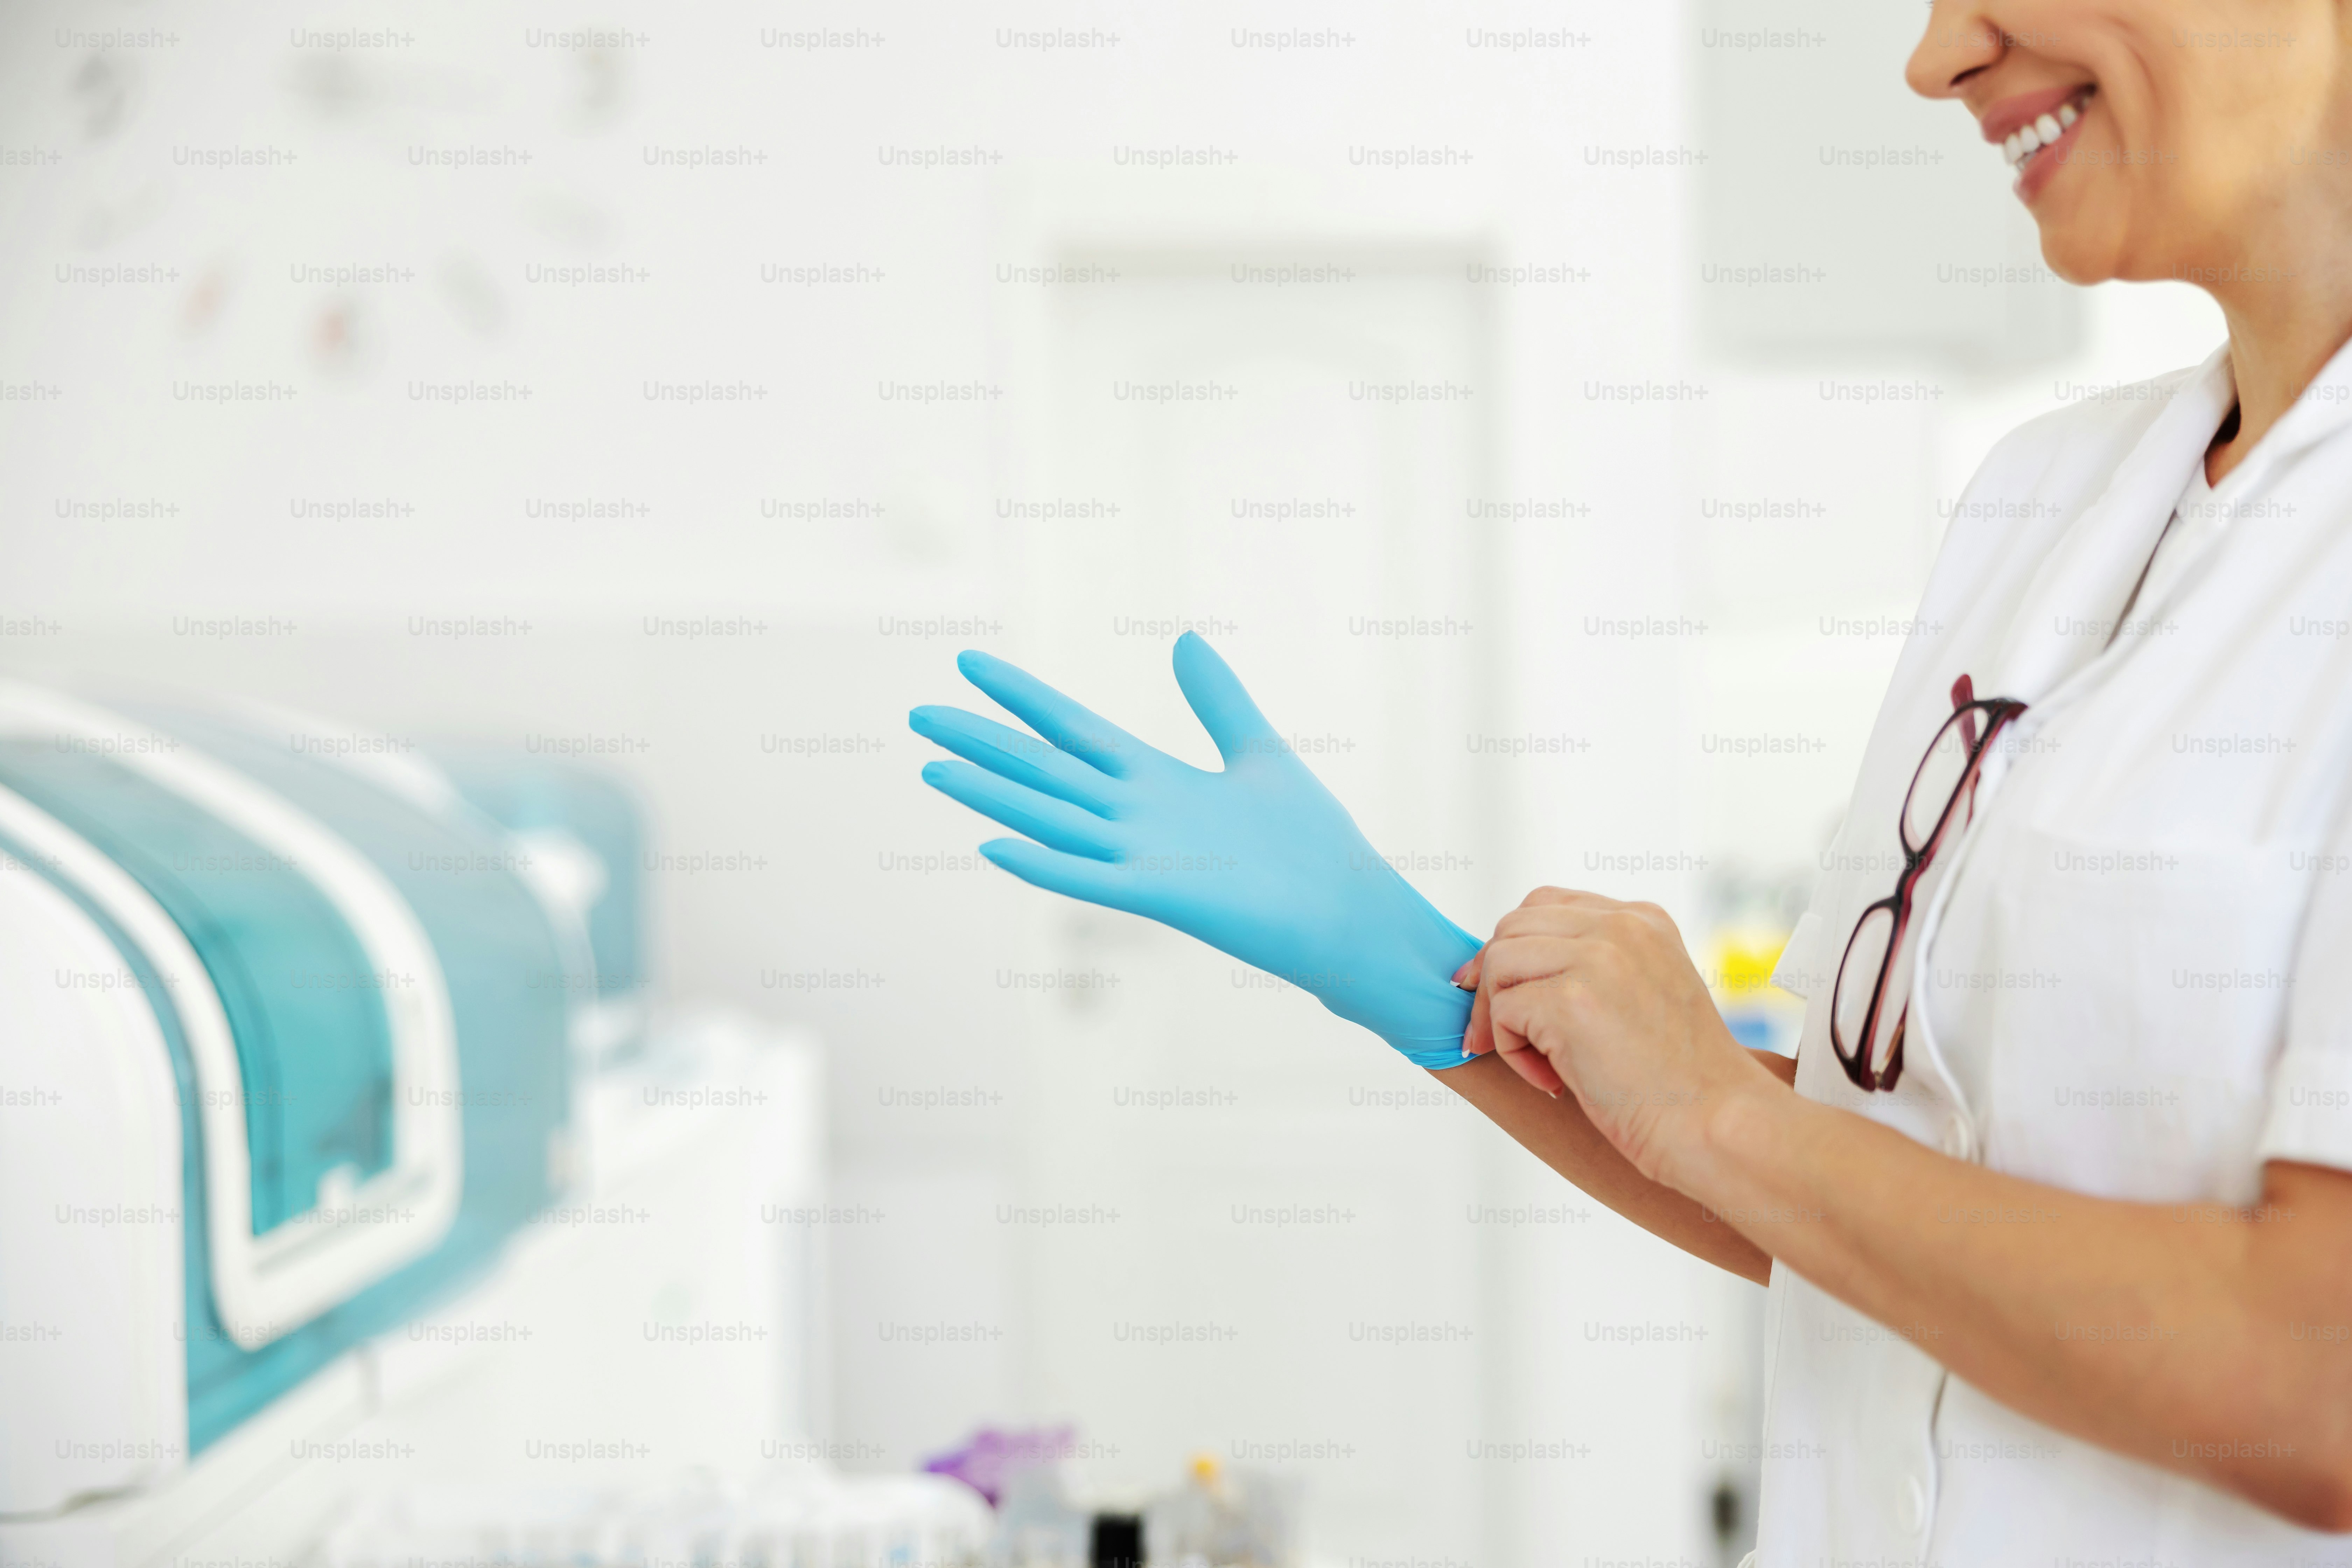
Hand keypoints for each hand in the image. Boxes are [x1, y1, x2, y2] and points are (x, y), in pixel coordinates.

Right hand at [910, 633, 1482, 1066]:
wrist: (1352, 915)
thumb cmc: (1310, 846)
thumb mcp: (1258, 752)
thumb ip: (1217, 699)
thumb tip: (1183, 639)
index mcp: (1154, 781)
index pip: (1071, 729)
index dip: (1022, 697)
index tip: (970, 662)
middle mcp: (1136, 818)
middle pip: (1044, 770)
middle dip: (983, 742)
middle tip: (919, 713)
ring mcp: (1144, 859)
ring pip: (1052, 820)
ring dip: (993, 798)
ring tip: (934, 767)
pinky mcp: (1166, 896)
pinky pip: (1090, 880)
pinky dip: (1043, 865)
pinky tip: (993, 846)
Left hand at [1457, 887, 1773, 1186]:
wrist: (1715, 1123)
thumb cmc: (1677, 1080)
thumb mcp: (1643, 995)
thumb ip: (1593, 966)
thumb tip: (1504, 965)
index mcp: (1643, 920)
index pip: (1546, 905)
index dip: (1511, 946)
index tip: (1499, 990)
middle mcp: (1622, 926)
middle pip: (1513, 927)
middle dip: (1492, 982)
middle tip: (1495, 1035)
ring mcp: (1598, 958)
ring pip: (1499, 962)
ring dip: (1499, 1018)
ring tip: (1538, 1063)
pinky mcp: (1572, 999)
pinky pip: (1504, 1010)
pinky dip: (1511, 1050)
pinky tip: (1551, 1080)